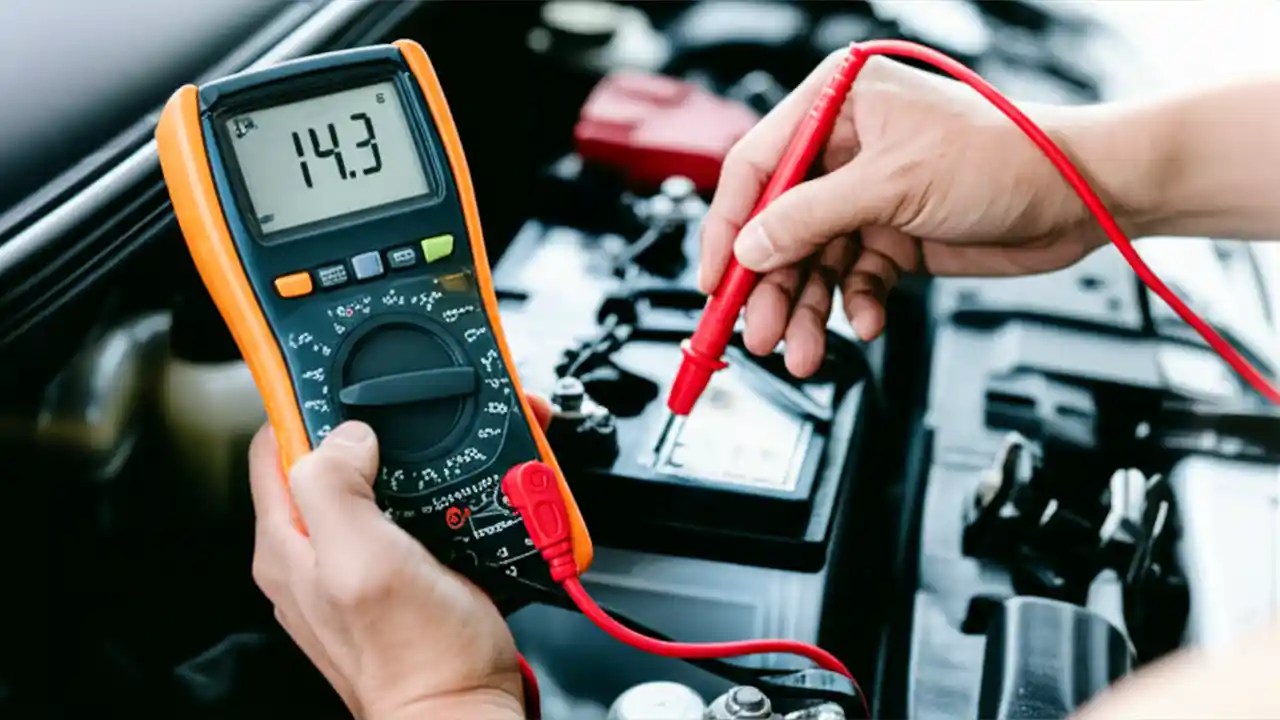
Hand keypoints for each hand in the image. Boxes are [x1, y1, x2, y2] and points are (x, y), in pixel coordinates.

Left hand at [247, 396, 554, 719]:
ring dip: (426, 454)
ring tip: (459, 444)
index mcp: (291, 544)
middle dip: (382, 425)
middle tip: (419, 409)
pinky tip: (473, 485)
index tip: (347, 375)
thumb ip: (333, 489)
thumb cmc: (417, 658)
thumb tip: (344, 436)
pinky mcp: (409, 568)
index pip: (276, 441)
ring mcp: (365, 559)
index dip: (308, 401)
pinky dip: (450, 487)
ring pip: (386, 478)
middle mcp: (320, 549)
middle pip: (337, 455)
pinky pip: (421, 509)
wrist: (464, 709)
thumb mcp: (362, 563)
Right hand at [699, 52, 1126, 377]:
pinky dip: (856, 307)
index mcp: (835, 106)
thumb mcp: (895, 183)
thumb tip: (750, 247)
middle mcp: (844, 149)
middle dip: (768, 285)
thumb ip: (813, 216)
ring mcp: (867, 196)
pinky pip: (853, 281)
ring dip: (806, 309)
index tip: (715, 280)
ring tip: (800, 350)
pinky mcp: (891, 237)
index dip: (729, 227)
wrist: (1080, 196)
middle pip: (778, 226)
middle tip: (758, 332)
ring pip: (813, 262)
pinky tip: (866, 323)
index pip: (756, 167)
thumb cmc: (1007, 155)